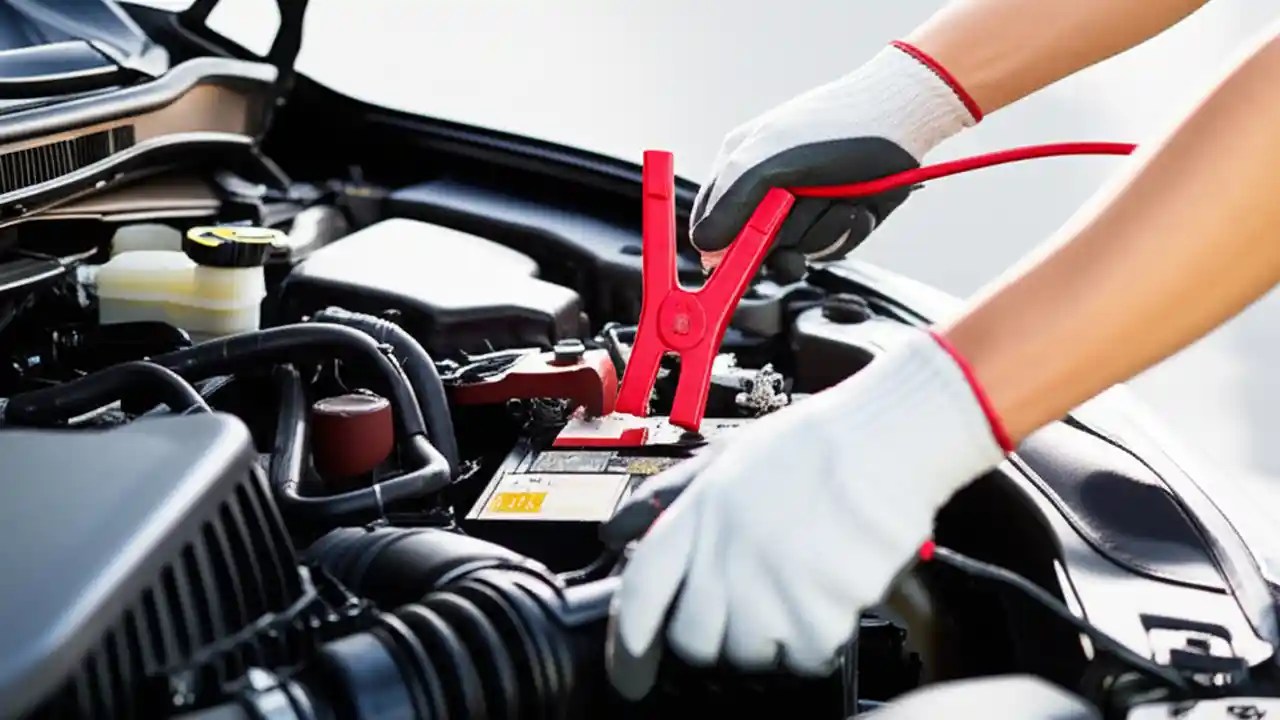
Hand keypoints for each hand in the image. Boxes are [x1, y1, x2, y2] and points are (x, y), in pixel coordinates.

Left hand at [604, 325, 1010, 698]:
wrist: (885, 441)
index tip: (630, 675)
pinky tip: (827, 592)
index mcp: (697, 515)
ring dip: (768, 636)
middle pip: (692, 641)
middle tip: (743, 609)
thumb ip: (666, 497)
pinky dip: (816, 638)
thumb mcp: (724, 456)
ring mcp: (770, 590)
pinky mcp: (818, 615)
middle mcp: (726, 557)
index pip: (640, 595)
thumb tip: (615, 532)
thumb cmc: (811, 444)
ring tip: (795, 586)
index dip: (626, 645)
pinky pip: (803, 656)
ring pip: (748, 654)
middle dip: (711, 637)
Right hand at [692, 42, 980, 281]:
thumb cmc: (830, 128)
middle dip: (780, 239)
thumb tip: (704, 247)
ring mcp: (803, 208)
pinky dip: (845, 231)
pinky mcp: (835, 221)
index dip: (723, 247)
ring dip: (820, 230)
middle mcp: (768, 191)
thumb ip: (729, 204)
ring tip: (837, 196)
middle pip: (755, 248)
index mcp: (739, 168)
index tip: (738, 258)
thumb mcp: (766, 162)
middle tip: (795, 212)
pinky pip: (830, 249)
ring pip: (797, 253)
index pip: (710, 223)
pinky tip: (856, 204)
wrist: (899, 121)